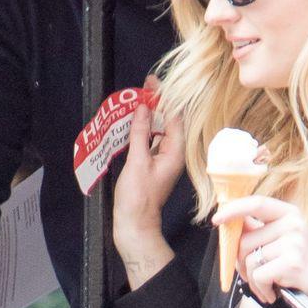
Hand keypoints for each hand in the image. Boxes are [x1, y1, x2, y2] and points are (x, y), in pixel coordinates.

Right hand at [113, 98, 183, 286]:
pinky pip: (151, 141)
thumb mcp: (137, 161)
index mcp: (175, 152)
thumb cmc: (137, 198)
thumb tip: (144, 107)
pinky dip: (143, 130)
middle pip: (168, 121)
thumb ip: (140, 132)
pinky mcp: (153, 165)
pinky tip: (132, 123)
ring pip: (158, 130)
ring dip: (148, 116)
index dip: (164, 97)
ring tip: (135, 101)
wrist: (134, 224)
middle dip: (156, 104)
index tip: (152, 82)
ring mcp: (163, 160)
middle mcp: (173, 154)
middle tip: (142, 88)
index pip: (174, 116)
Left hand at [215, 193, 307, 307]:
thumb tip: (228, 223)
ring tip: (266, 285)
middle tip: (252, 274)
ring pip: (250, 261)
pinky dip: (260, 289)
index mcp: (288, 213)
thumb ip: (255, 230)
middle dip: (241, 263)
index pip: (257, 203)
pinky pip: (259, 275)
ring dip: (251, 279)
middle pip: (245, 240)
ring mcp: (295, 241)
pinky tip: (272, 292)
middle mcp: (294, 223)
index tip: (216, 219)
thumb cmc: (291, 265)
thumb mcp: (276, 241)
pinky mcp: (293, 262)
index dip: (234, 209)